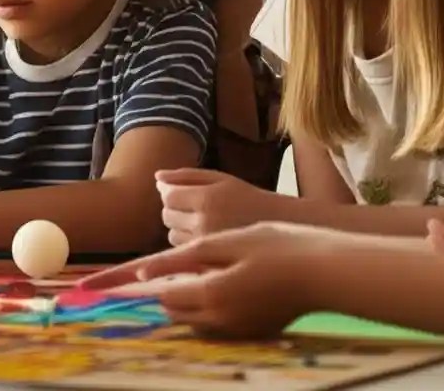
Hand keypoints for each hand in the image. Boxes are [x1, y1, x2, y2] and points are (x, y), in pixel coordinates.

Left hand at [80, 222, 339, 337]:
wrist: (328, 271)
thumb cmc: (280, 246)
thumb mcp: (226, 243)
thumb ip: (183, 260)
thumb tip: (145, 274)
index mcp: (208, 294)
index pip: (151, 291)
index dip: (118, 285)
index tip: (87, 288)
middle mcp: (217, 319)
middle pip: (168, 305)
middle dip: (158, 287)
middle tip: (157, 265)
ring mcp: (234, 328)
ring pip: (189, 312)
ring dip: (181, 293)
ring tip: (201, 265)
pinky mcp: (248, 329)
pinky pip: (212, 317)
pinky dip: (205, 299)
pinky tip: (226, 277)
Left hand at [157, 168, 281, 245]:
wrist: (286, 231)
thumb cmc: (254, 201)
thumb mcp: (224, 180)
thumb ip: (188, 176)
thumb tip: (157, 177)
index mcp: (207, 200)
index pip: (168, 197)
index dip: (173, 195)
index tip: (187, 195)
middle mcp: (204, 225)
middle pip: (167, 217)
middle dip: (176, 212)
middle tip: (198, 210)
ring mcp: (206, 248)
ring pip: (172, 238)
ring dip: (181, 232)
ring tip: (206, 226)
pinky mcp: (209, 267)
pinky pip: (183, 256)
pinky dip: (189, 250)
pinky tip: (208, 243)